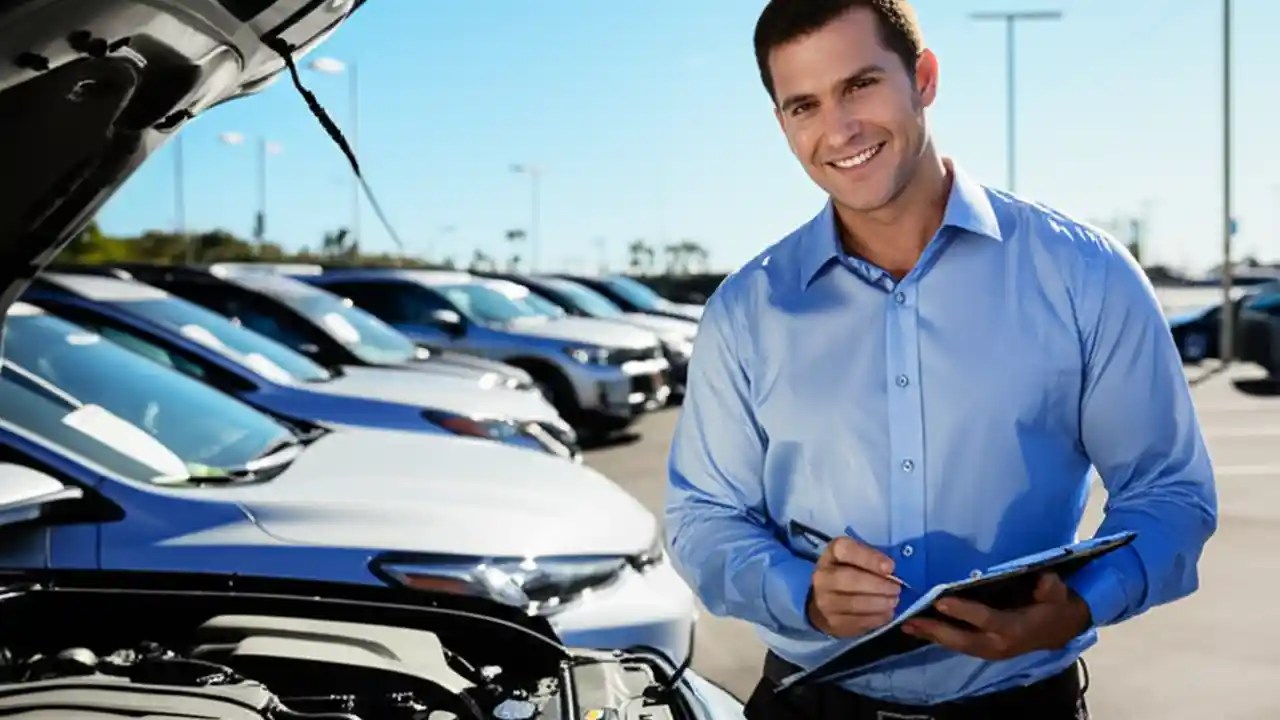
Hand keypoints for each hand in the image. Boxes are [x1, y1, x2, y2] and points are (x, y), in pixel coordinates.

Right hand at [806, 536, 901, 636]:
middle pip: (850, 579)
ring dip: (880, 603)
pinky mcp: (832, 622)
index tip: (890, 567)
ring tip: (894, 601)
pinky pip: (857, 621)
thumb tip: (891, 573)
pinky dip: (877, 618)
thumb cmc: (849, 573)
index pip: (845, 550)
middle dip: (878, 585)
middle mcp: (822, 577)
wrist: (825, 601)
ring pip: (854, 603)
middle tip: (896, 588)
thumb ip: (872, 560)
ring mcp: (824, 602)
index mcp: (831, 554)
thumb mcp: (857, 559)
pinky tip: (887, 613)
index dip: (869, 558)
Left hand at [902, 573, 1092, 660]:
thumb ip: (1051, 588)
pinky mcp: (984, 650)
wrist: (1060, 630)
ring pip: (957, 645)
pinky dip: (939, 638)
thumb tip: (1045, 580)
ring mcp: (990, 650)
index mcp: (1013, 628)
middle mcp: (998, 643)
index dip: (963, 611)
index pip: (985, 619)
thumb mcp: (1058, 594)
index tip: (940, 600)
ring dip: (932, 636)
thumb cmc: (1055, 607)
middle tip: (910, 620)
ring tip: (907, 625)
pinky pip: (959, 645)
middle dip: (936, 630)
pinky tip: (920, 629)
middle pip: (963, 639)